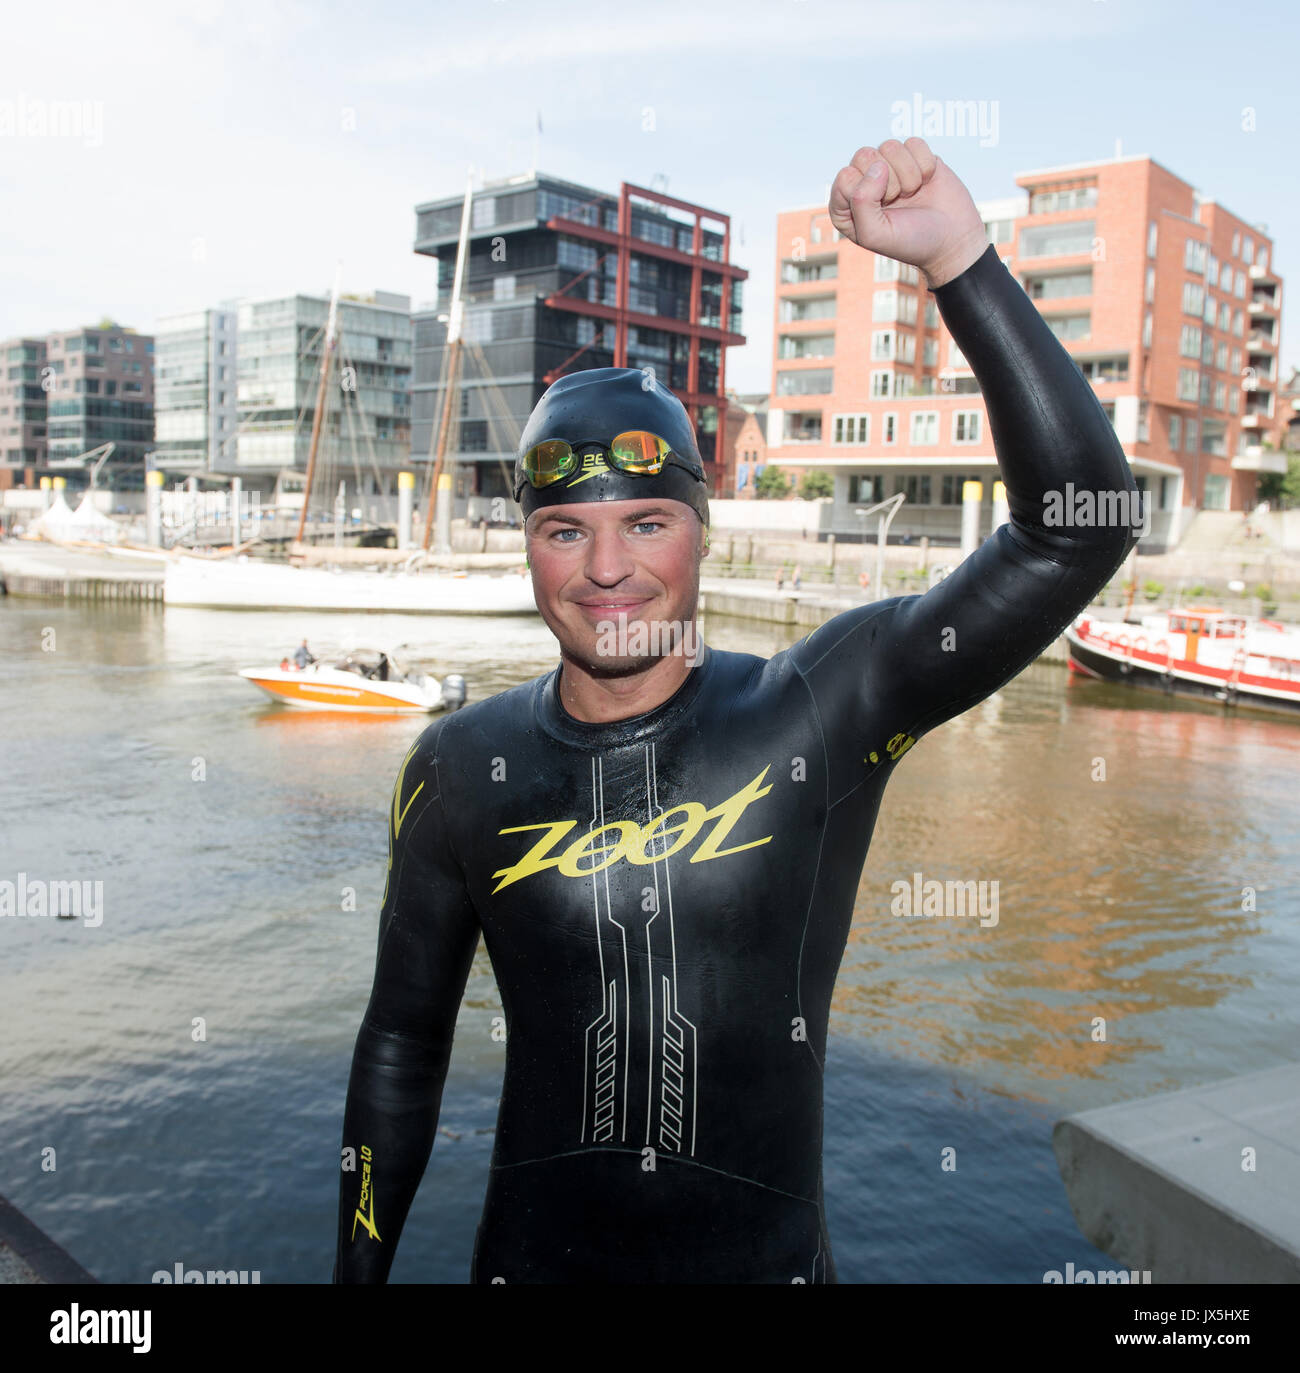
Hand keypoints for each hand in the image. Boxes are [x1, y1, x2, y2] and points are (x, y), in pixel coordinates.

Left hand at [828, 137, 988, 288]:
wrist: (952, 240)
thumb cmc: (909, 242)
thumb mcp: (875, 234)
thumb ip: (861, 202)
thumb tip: (878, 165)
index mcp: (845, 204)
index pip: (845, 177)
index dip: (867, 193)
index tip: (883, 212)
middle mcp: (864, 183)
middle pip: (864, 155)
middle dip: (888, 181)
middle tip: (899, 202)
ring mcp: (889, 167)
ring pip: (890, 147)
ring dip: (908, 175)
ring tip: (912, 195)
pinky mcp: (914, 156)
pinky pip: (914, 143)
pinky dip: (924, 165)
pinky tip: (925, 183)